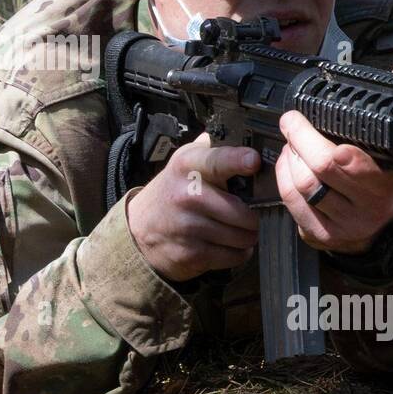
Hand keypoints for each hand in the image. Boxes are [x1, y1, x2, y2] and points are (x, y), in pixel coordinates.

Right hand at [126, 133, 261, 282]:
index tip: (254, 161)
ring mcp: (188, 226)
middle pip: (242, 212)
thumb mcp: (184, 164)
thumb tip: (242, 137)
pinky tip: (230, 247)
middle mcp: (187, 195)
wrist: (139, 229)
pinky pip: (232, 256)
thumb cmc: (172, 193)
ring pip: (241, 237)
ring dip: (247, 238)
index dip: (238, 160)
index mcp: (188, 166)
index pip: (217, 161)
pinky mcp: (190, 254)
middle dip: (252, 219)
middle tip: (250, 218)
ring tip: (239, 232)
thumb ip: (211, 150)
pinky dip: (238, 254)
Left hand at [275, 63, 392, 254]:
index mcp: (388, 183)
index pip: (355, 163)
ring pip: (302, 186)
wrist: (385, 232)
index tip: (309, 119)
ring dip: (289, 157)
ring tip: (291, 141)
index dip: (329, 145)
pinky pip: (291, 203)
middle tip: (291, 120)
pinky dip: (283, 177)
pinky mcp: (320, 235)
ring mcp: (342, 224)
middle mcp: (366, 207)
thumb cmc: (385, 182)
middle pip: (320, 170)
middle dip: (300, 139)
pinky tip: (287, 164)